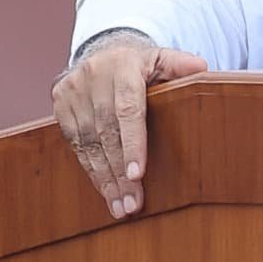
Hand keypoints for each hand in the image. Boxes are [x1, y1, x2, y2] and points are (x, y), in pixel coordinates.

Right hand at [51, 31, 208, 218]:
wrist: (102, 54)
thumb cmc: (140, 65)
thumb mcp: (162, 59)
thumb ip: (180, 65)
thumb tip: (202, 68)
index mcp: (123, 64)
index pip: (128, 108)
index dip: (132, 143)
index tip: (137, 174)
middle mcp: (94, 75)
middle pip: (107, 132)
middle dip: (119, 172)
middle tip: (132, 204)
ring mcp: (73, 90)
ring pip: (88, 143)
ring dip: (105, 179)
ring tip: (121, 207)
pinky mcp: (60, 103)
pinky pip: (75, 144)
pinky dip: (91, 170)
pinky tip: (105, 191)